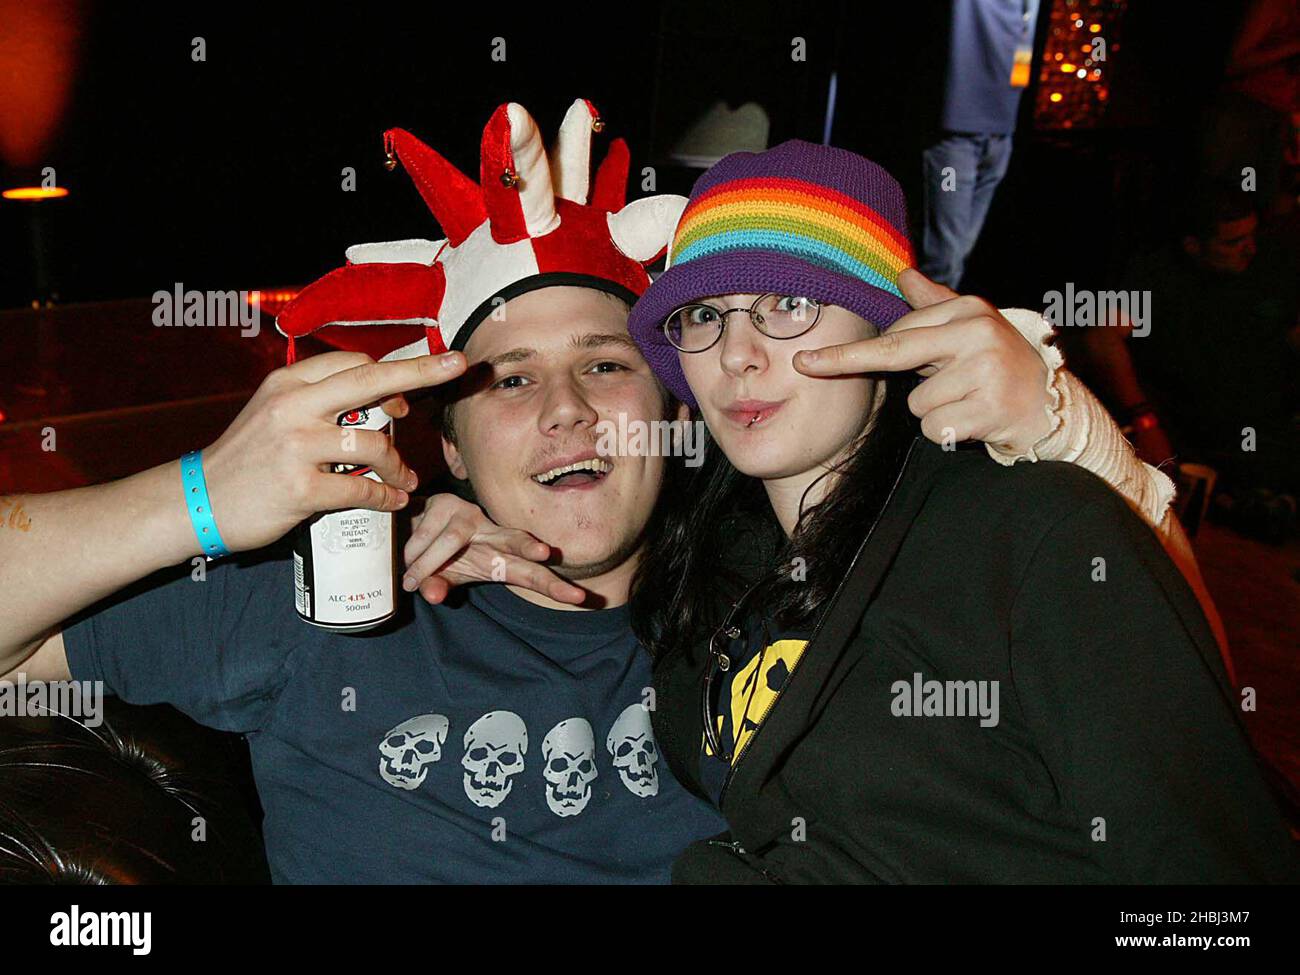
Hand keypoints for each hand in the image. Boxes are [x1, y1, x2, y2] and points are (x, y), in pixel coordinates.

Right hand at [200, 350, 466, 552]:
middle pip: (371, 380)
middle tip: (460, 367)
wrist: (197, 501)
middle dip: (421, 372)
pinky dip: (384, 496)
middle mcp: (293, 406)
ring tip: (405, 478)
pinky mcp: (300, 488)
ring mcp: (296, 447)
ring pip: (373, 443)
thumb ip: (317, 402)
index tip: (412, 387)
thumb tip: (379, 404)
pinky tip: (392, 501)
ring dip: (399, 463)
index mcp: (288, 383)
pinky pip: (361, 489)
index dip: (391, 373)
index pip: (353, 363)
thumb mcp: (272, 413)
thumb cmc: (245, 459)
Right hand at [402, 494, 586, 605]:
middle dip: (527, 545)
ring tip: (411, 579)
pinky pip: (431, 531)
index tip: (578, 596)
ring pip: (456, 537)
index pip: (530, 574)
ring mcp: (469, 515)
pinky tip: (406, 556)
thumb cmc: (437, 557)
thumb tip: (433, 595)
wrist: (409, 527)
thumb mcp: (441, 578)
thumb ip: (441, 586)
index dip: (552, 585)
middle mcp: (490, 534)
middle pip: (513, 538)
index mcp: (498, 559)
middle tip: (542, 552)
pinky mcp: (445, 502)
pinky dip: (415, 549)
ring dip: (431, 561)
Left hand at [793, 268, 1053, 453]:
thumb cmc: (999, 365)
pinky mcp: (991, 408)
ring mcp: (986, 371)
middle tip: (804, 366)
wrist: (1050, 405)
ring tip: (966, 402)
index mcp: (967, 311)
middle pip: (895, 353)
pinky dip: (947, 433)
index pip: (899, 330)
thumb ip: (934, 304)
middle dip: (845, 361)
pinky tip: (973, 421)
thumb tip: (903, 273)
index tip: (810, 358)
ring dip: (934, 411)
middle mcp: (978, 335)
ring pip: (918, 404)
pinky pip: (935, 428)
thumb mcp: (970, 328)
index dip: (853, 350)